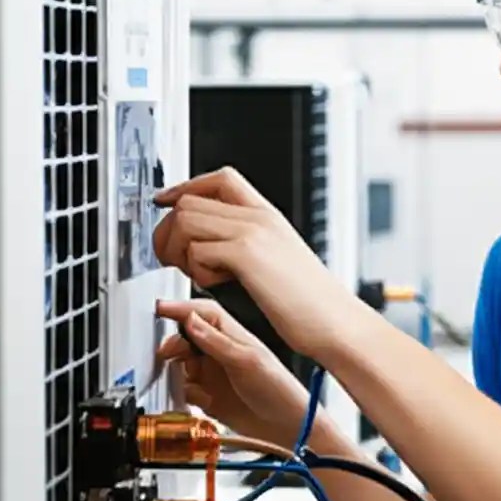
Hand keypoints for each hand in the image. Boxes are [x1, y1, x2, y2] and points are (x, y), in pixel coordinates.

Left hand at [152, 167, 364, 357]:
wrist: (335, 321)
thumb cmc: (309, 303)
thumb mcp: (278, 261)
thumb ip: (248, 245)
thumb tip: (210, 246)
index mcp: (268, 215)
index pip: (218, 179)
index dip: (185, 188)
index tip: (165, 203)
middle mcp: (260, 217)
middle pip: (190, 200)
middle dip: (169, 231)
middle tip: (174, 260)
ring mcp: (253, 232)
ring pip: (185, 219)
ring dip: (177, 250)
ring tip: (196, 275)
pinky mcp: (246, 254)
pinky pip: (197, 249)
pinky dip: (195, 270)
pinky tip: (216, 284)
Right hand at [156, 298, 320, 444]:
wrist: (288, 428)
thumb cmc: (279, 390)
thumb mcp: (246, 361)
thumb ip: (216, 341)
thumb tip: (191, 320)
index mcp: (233, 336)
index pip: (203, 313)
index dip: (180, 308)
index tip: (158, 309)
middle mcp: (221, 353)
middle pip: (186, 339)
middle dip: (174, 345)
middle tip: (168, 353)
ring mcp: (215, 375)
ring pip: (183, 366)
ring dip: (178, 372)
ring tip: (188, 381)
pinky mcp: (210, 398)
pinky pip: (186, 391)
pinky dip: (185, 395)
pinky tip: (198, 400)